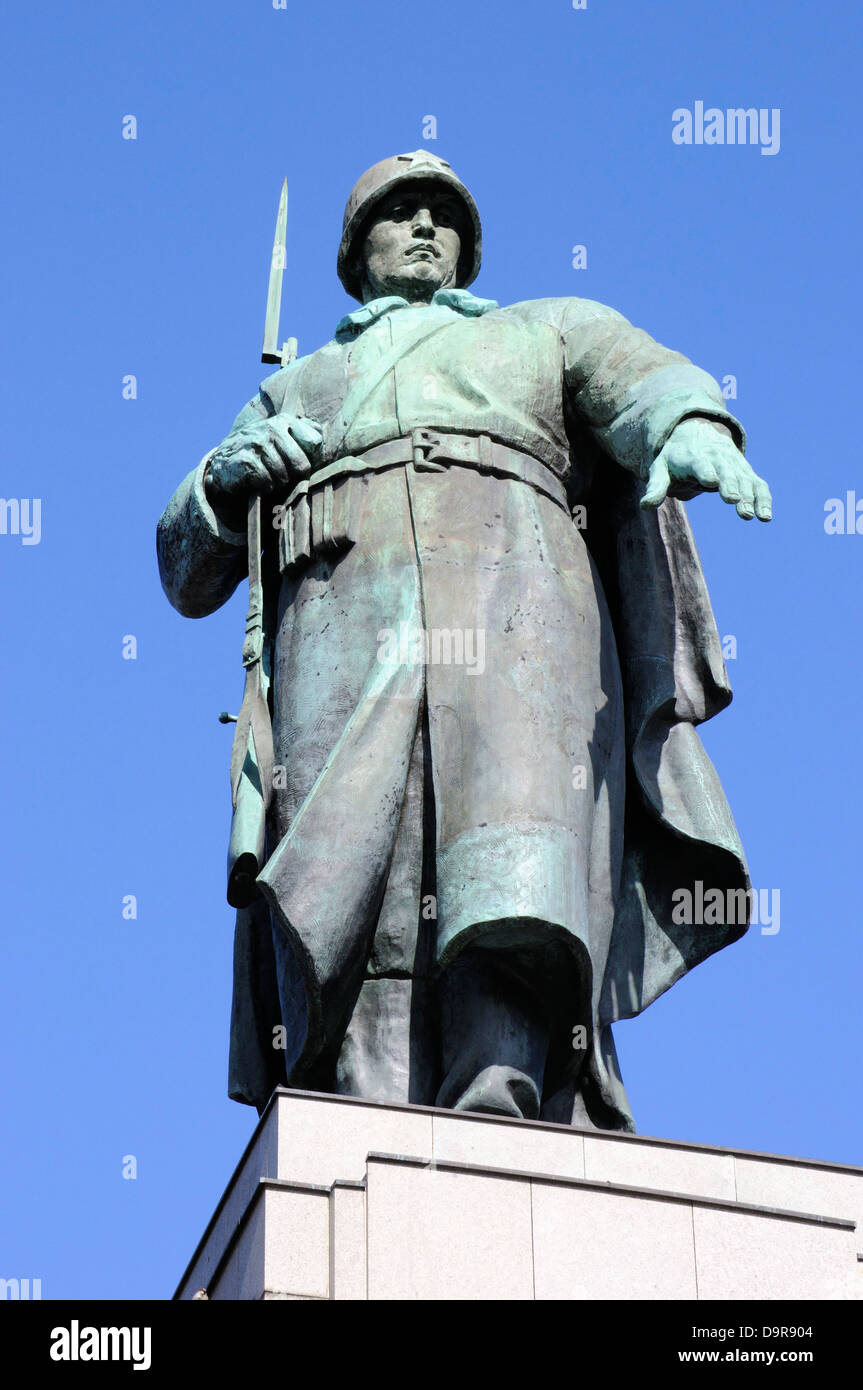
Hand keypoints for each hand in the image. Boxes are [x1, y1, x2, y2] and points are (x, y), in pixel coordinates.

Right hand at [205, 415, 322, 525]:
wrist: (224, 461)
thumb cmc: (261, 452)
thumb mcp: (282, 435)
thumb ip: (304, 431)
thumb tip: (321, 434)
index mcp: (285, 420)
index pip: (314, 442)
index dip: (311, 459)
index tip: (298, 462)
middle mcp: (271, 428)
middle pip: (301, 464)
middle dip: (294, 476)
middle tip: (283, 475)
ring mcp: (256, 443)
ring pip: (284, 475)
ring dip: (278, 482)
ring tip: (268, 476)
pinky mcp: (245, 460)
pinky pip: (267, 482)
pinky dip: (264, 487)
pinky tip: (257, 481)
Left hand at [640, 418, 771, 520]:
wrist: (697, 432)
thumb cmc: (675, 456)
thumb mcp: (660, 468)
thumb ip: (655, 487)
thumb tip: (645, 506)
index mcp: (695, 457)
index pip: (701, 464)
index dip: (706, 472)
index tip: (711, 482)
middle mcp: (718, 458)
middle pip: (726, 471)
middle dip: (731, 485)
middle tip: (733, 501)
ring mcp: (734, 464)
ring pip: (745, 479)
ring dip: (750, 497)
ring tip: (754, 516)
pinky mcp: (745, 471)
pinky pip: (758, 484)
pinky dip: (763, 498)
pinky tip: (766, 516)